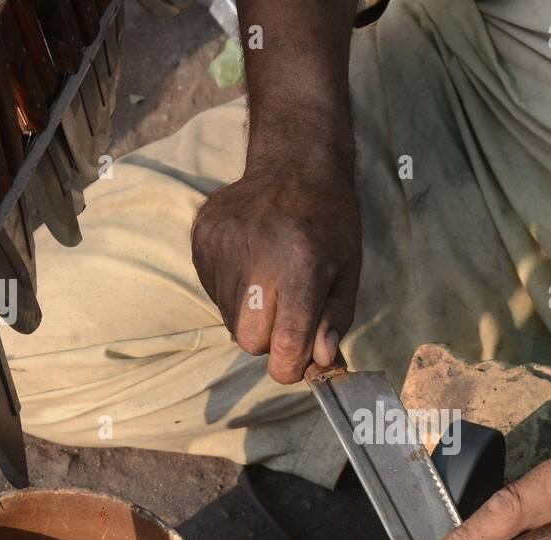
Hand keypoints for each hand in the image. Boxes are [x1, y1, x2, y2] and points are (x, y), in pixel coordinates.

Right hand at [191, 153, 360, 382]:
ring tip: (271, 278)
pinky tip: (252, 262)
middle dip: (270, 340)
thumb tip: (319, 361)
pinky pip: (215, 294)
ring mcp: (222, 247)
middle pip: (249, 341)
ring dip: (252, 314)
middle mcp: (256, 257)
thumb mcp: (349, 269)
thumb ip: (335, 319)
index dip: (290, 366)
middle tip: (288, 312)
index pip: (284, 344)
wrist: (293, 162)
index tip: (298, 362)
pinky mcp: (201, 241)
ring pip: (229, 320)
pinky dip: (235, 292)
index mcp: (301, 265)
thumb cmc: (329, 220)